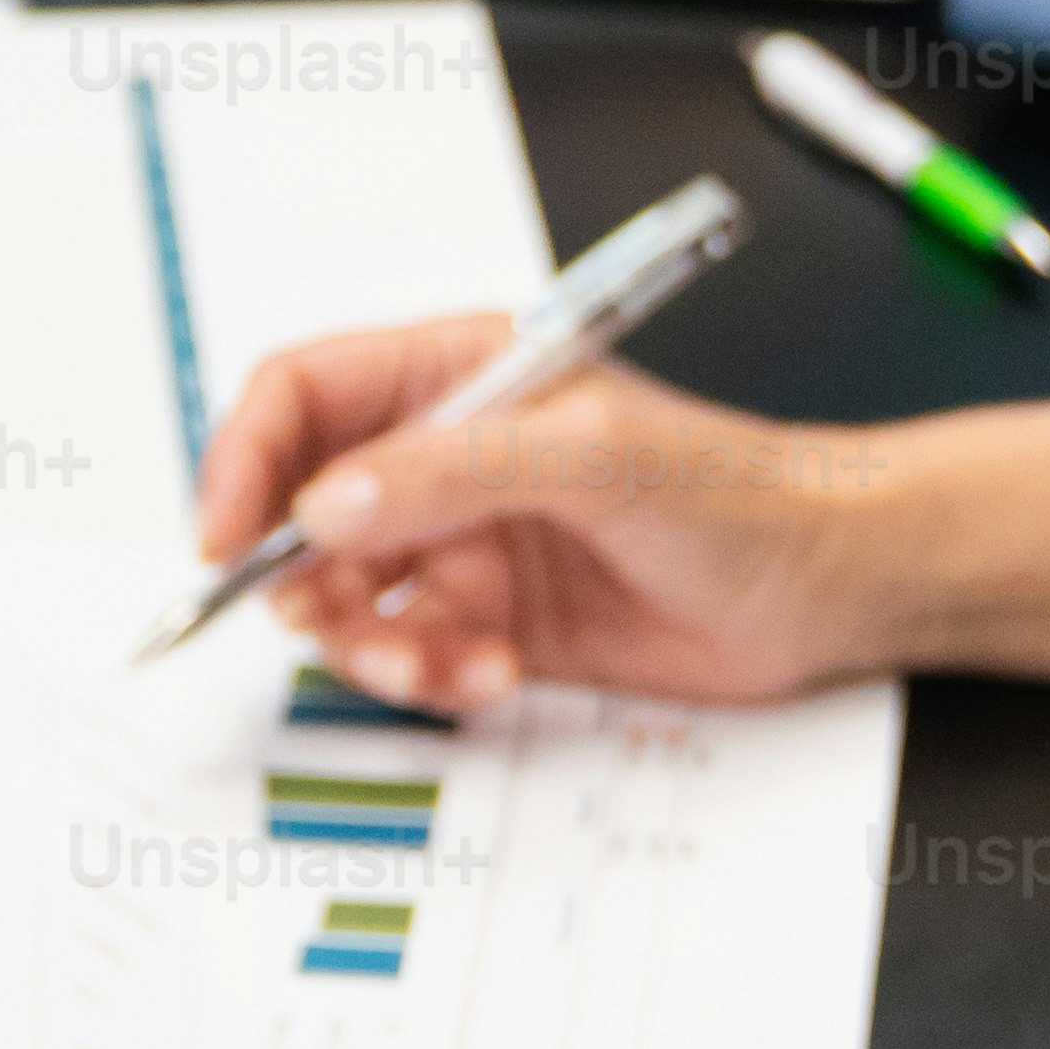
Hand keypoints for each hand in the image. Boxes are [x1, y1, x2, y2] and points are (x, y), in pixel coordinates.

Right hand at [183, 308, 909, 717]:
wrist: (823, 588)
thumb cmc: (731, 487)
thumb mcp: (593, 455)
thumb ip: (453, 470)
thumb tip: (327, 504)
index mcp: (454, 371)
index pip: (301, 395)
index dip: (244, 458)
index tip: (226, 535)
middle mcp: (442, 455)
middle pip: (298, 507)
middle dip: (299, 576)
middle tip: (334, 621)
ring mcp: (460, 543)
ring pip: (342, 600)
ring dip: (369, 643)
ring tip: (440, 661)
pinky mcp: (486, 622)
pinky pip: (406, 656)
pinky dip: (428, 677)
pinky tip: (494, 672)